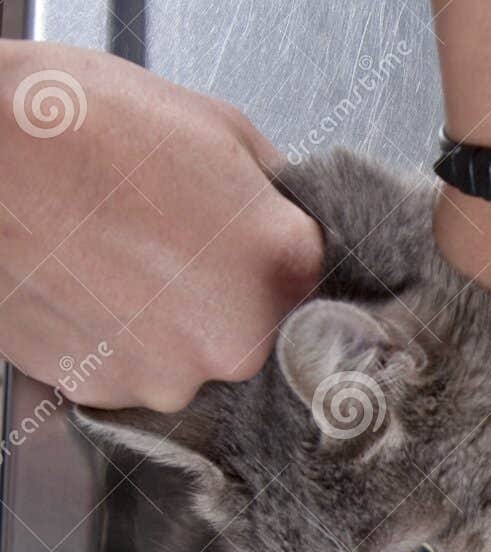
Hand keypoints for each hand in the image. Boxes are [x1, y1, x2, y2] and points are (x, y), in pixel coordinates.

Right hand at [0, 42, 321, 409]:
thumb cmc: (83, 126)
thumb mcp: (216, 128)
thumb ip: (272, 190)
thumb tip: (287, 212)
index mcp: (280, 267)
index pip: (311, 281)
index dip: (272, 255)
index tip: (241, 239)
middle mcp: (237, 340)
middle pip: (253, 330)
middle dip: (221, 294)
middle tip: (165, 244)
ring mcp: (168, 375)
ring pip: (188, 356)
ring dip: (164, 321)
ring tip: (114, 260)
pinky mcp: (102, 391)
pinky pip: (129, 370)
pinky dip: (113, 339)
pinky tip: (86, 286)